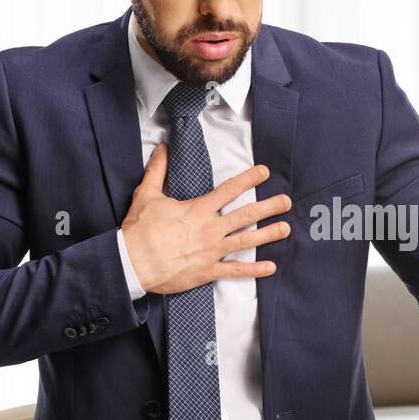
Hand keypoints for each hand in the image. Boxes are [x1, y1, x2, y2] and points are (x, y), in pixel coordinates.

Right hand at [120, 143, 292, 293]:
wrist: (132, 263)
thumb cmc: (139, 231)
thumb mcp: (147, 195)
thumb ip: (157, 170)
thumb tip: (162, 148)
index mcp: (198, 209)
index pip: (230, 189)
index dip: (249, 178)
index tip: (265, 172)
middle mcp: (210, 229)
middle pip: (247, 215)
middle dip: (269, 207)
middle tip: (286, 202)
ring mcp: (212, 251)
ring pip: (247, 241)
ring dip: (269, 234)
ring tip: (286, 228)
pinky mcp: (208, 271)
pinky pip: (235, 271)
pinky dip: (254, 270)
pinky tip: (270, 267)